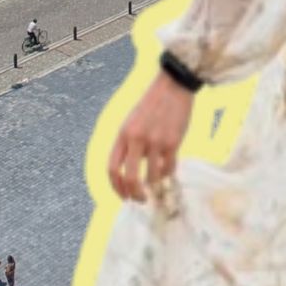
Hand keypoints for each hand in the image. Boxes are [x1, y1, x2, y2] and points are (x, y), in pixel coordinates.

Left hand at [107, 72, 193, 202]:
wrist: (173, 86)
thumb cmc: (151, 104)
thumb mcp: (131, 121)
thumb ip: (128, 144)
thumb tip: (128, 172)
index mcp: (123, 134)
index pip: (112, 168)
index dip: (116, 187)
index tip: (123, 196)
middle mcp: (136, 139)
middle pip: (130, 178)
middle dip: (134, 194)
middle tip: (140, 199)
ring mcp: (155, 141)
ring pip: (151, 177)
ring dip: (153, 185)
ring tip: (156, 183)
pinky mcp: (173, 142)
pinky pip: (168, 168)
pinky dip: (167, 174)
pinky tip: (167, 171)